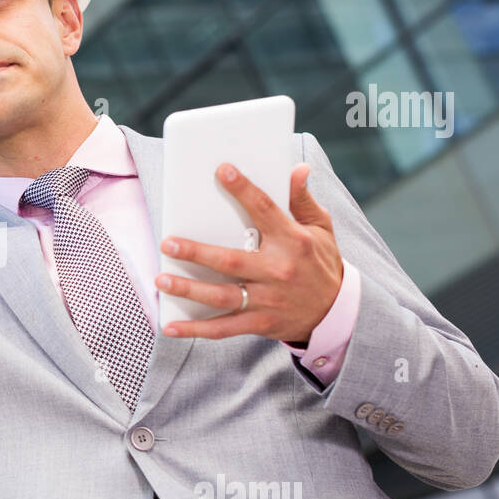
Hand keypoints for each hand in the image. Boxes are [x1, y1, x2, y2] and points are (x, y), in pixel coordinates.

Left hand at [156, 162, 342, 342]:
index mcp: (293, 241)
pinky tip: (171, 327)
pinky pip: (223, 328)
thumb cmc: (321, 263)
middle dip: (196, 253)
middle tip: (167, 244)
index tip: (222, 171)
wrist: (337, 312)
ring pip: (221, 296)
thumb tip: (296, 169)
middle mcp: (278, 270)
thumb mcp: (321, 228)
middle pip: (230, 261)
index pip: (265, 210)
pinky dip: (196, 330)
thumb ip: (302, 199)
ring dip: (189, 289)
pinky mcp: (260, 323)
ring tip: (161, 280)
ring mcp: (267, 300)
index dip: (244, 190)